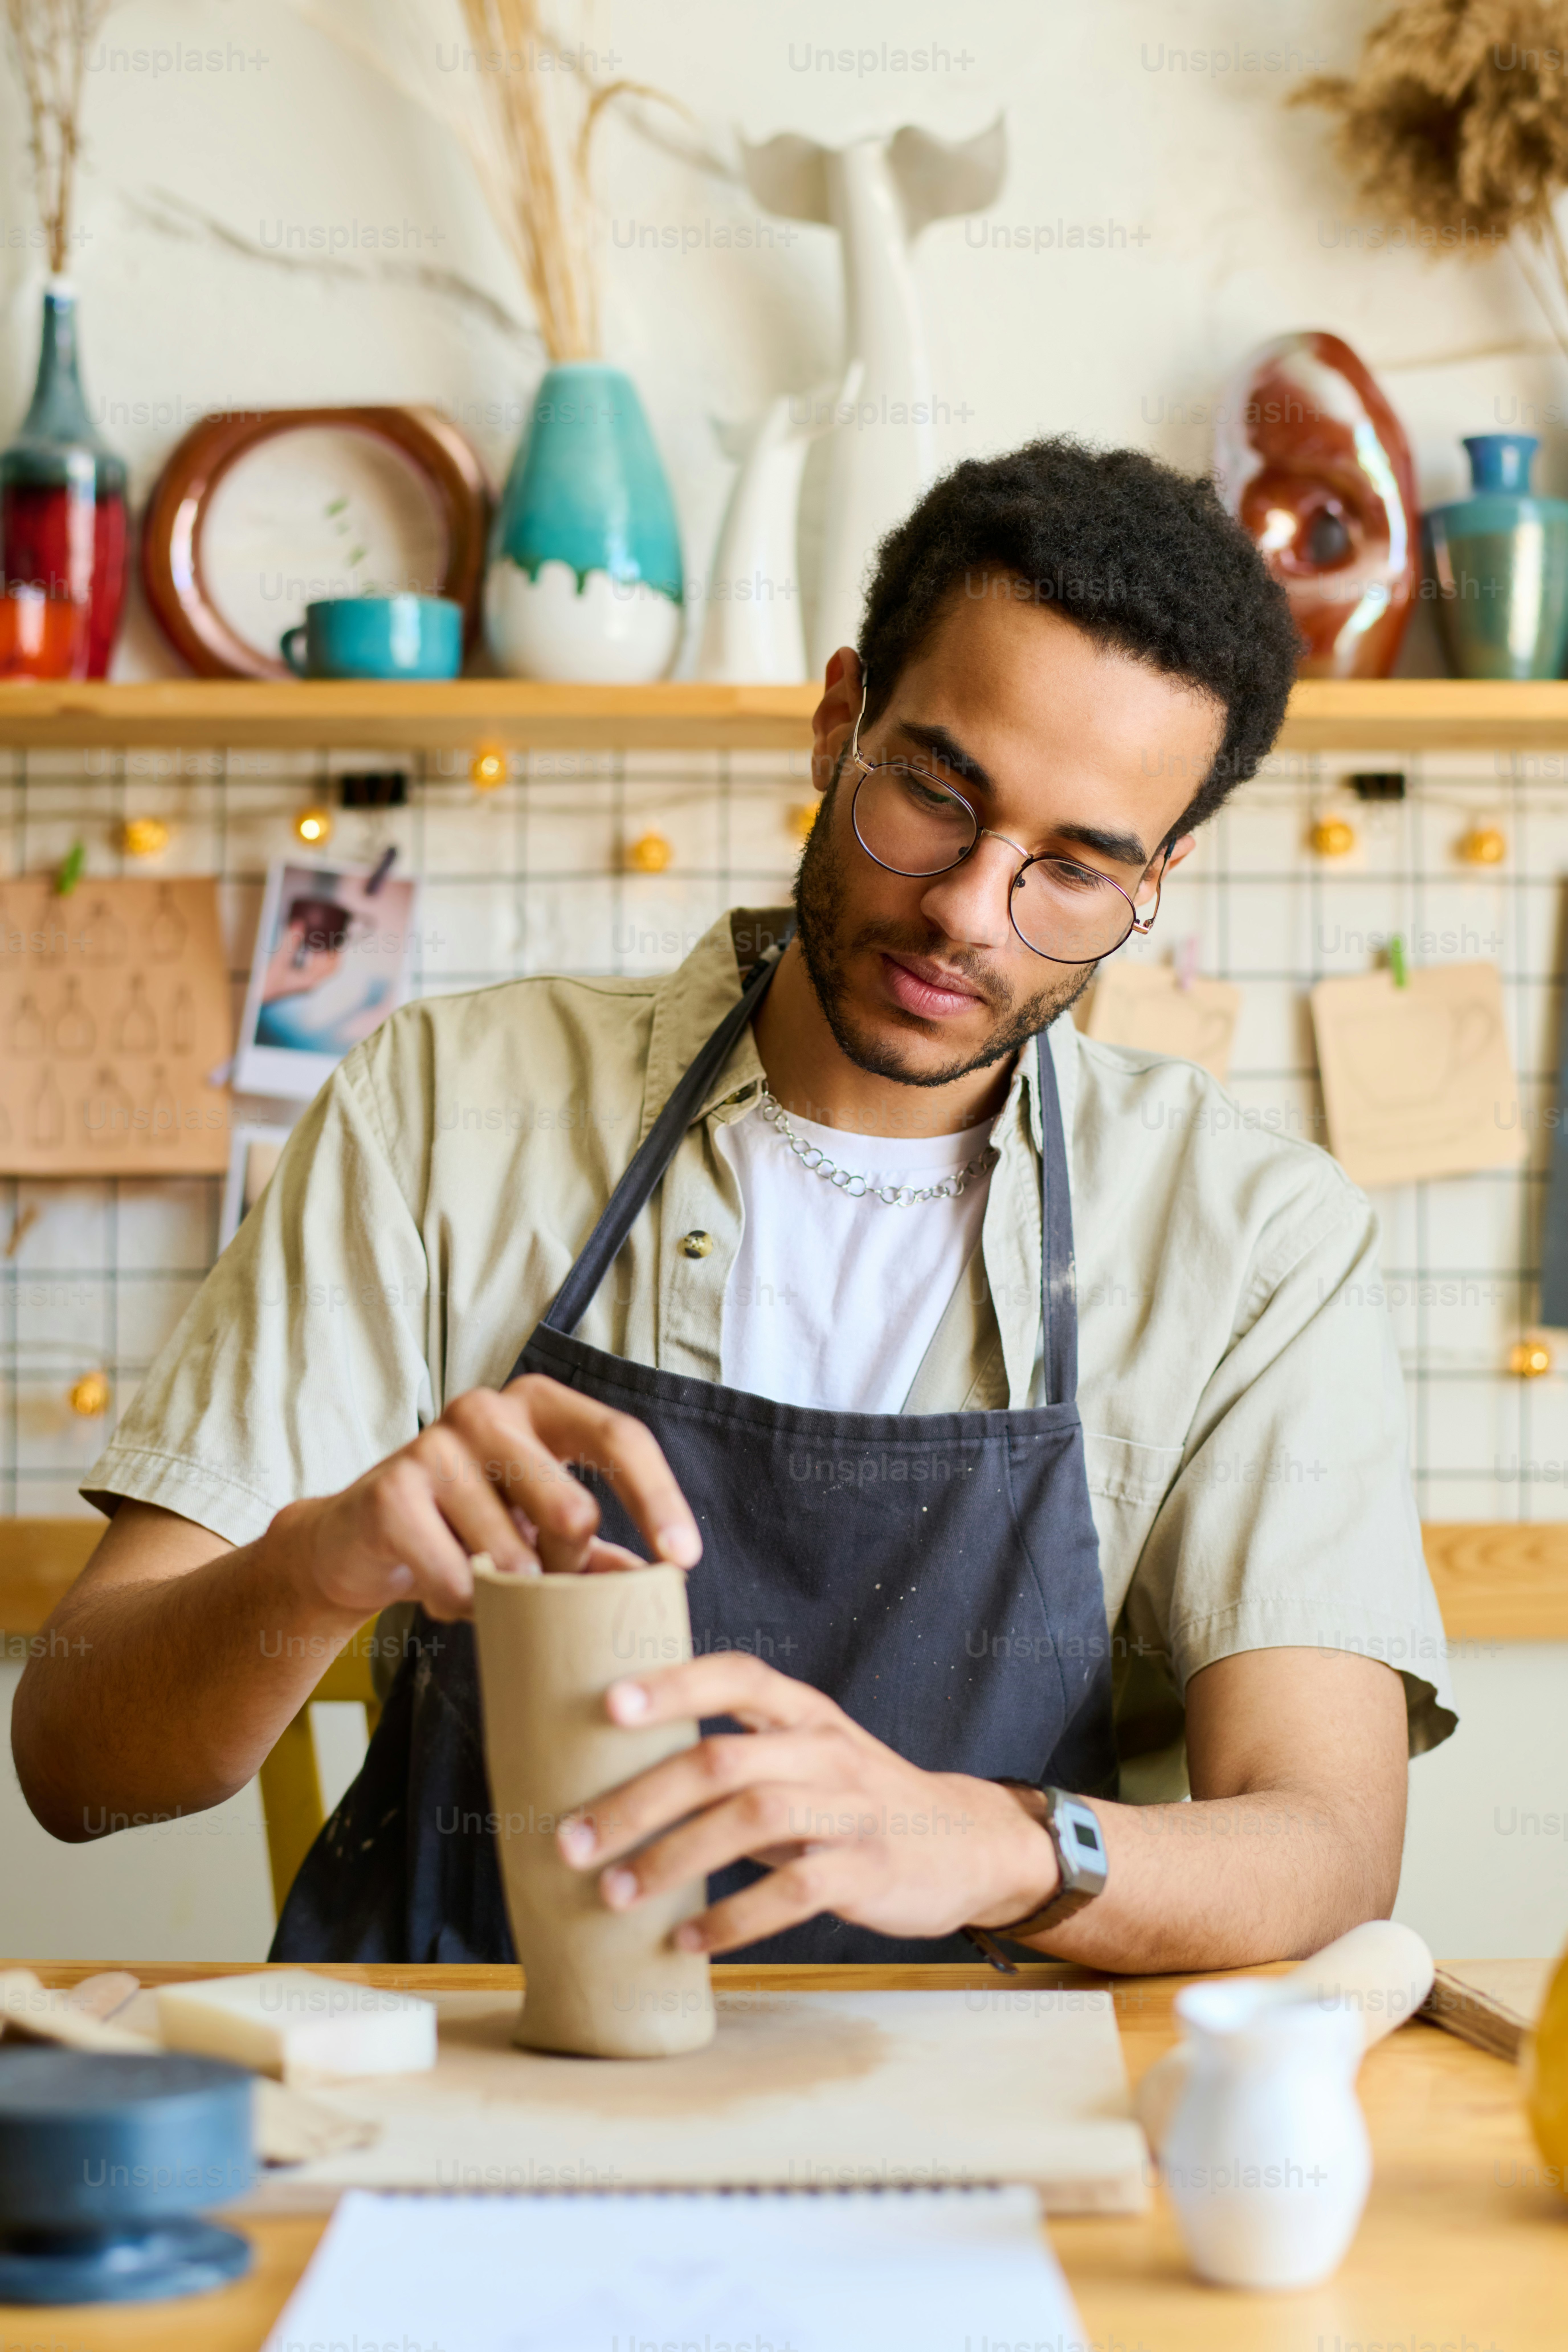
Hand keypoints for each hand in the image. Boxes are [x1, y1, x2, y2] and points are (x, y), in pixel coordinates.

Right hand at [271, 1374, 702, 1623]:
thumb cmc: (466, 1530)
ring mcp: (435, 1443)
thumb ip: (597, 1552)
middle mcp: (488, 1408)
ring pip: (515, 1557)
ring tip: (481, 1584)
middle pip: (573, 1510)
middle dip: (566, 1569)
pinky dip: (460, 1605)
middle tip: (540, 1580)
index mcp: (539, 1406)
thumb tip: (659, 1580)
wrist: (357, 1542)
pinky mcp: (392, 1489)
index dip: (659, 1498)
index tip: (684, 1559)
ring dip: (507, 1596)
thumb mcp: (538, 1532)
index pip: (620, 1437)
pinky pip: (459, 1579)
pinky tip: (441, 1589)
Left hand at [555, 1653, 1060, 1952]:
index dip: (674, 1684)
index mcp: (804, 1714)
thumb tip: (617, 1775)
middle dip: (638, 1800)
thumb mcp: (803, 1758)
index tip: (608, 1705)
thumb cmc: (853, 1801)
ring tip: (615, 1896)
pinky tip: (687, 1941)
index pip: (737, 1674)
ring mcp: (851, 1810)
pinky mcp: (869, 1870)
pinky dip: (733, 1920)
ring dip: (673, 1860)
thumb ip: (734, 1756)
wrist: (964, 1844)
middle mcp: (826, 1750)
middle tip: (572, 1841)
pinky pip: (791, 1893)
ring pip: (751, 1819)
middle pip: (722, 1760)